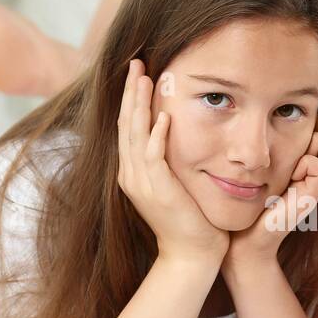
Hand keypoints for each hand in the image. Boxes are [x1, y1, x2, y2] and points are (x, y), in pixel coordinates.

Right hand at [116, 58, 228, 263]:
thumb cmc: (190, 221)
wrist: (191, 255)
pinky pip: (153, 158)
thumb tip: (174, 133)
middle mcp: (131, 174)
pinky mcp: (157, 191)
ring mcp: (141, 183)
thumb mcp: (177, 183)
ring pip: (135, 135)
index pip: (128, 126)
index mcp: (133, 171)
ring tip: (144, 78)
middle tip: (136, 62)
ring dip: (139, 105)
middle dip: (131, 92)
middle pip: (126, 124)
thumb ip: (169, 160)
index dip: (131, 98)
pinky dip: (156, 136)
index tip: (138, 73)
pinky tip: (163, 117)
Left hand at [225, 115, 317, 271]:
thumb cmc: (246, 199)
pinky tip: (288, 178)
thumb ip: (276, 141)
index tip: (290, 139)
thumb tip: (277, 113)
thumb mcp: (263, 163)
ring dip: (312, 147)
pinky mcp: (312, 198)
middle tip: (292, 151)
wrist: (241, 238)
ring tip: (291, 165)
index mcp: (312, 163)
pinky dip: (304, 165)